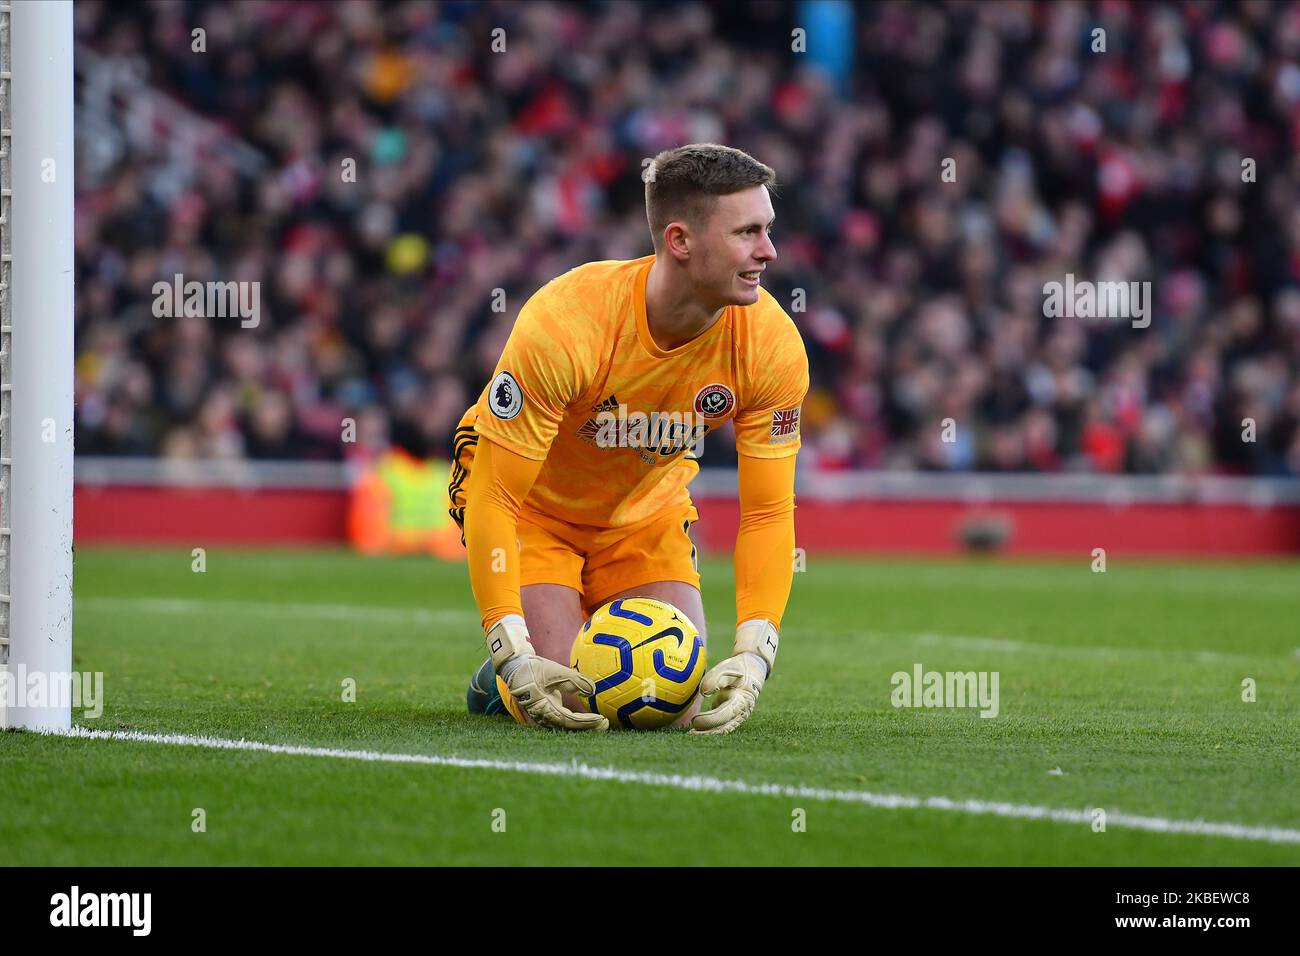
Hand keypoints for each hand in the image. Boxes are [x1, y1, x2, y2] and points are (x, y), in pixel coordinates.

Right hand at [501, 654, 608, 730]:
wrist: (514, 668)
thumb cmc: (532, 669)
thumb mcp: (553, 671)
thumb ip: (573, 680)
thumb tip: (593, 689)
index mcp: (544, 708)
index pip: (570, 720)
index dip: (586, 722)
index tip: (601, 719)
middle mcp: (544, 716)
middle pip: (570, 727)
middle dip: (589, 727)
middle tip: (606, 724)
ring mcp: (544, 715)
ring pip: (567, 725)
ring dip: (584, 725)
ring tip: (601, 723)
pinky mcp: (546, 711)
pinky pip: (564, 720)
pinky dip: (577, 721)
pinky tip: (588, 718)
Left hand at [690, 619, 778, 735]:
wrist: (753, 670)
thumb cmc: (738, 668)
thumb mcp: (728, 668)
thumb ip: (716, 679)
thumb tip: (704, 692)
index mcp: (741, 700)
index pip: (726, 714)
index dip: (711, 719)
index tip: (695, 720)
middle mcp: (741, 711)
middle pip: (725, 726)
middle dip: (708, 731)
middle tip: (690, 732)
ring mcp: (738, 714)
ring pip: (724, 728)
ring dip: (709, 733)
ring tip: (692, 734)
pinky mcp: (732, 714)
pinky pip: (722, 725)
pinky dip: (711, 728)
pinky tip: (697, 730)